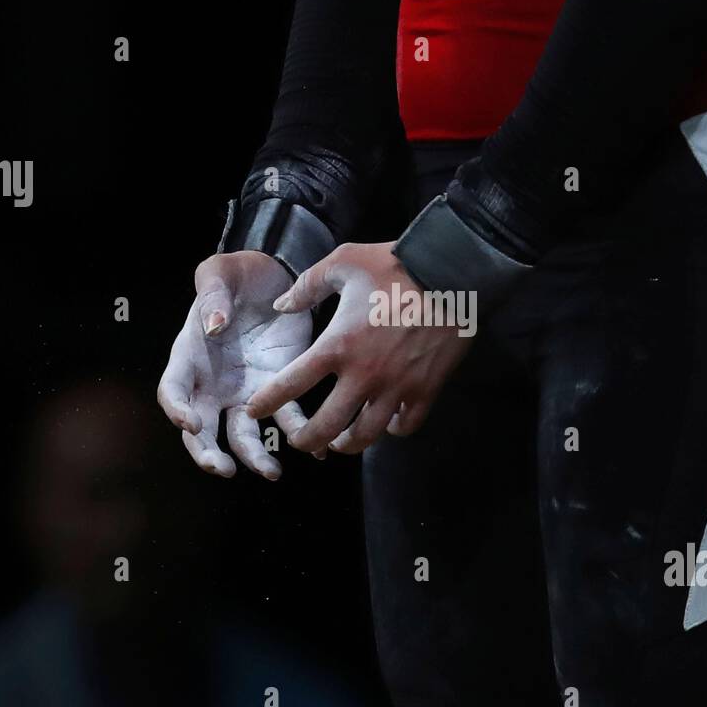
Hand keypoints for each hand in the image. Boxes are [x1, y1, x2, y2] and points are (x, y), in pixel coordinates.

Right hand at [157, 250, 316, 478]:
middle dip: (208, 452)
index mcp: (190, 356)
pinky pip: (286, 419)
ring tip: (272, 472)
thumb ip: (211, 295)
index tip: (191, 423)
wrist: (278, 275)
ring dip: (254, 457)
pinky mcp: (279, 388)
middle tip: (224, 469)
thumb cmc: (239, 274)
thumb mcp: (220, 272)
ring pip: (243, 435)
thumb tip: (211, 325)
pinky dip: (299, 435)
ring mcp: (246, 390)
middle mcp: (213, 382)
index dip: (177, 410)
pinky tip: (314, 449)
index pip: (173, 391)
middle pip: (201, 428)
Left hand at [246, 242, 473, 454]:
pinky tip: (386, 423)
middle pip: (325, 428)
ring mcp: (396, 387)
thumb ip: (307, 285)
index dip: (266, 403)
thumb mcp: (344, 262)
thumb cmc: (395, 265)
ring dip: (347, 444)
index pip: (290, 385)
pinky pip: (405, 425)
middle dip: (305, 441)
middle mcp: (363, 375)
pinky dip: (392, 430)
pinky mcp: (425, 390)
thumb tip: (282, 305)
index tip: (254, 410)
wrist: (453, 273)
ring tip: (340, 441)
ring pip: (365, 436)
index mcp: (337, 346)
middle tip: (299, 440)